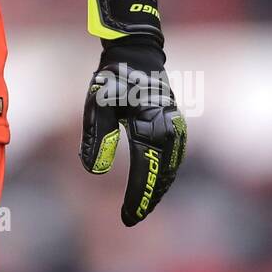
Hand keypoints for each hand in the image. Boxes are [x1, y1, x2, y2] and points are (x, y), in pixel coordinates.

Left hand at [79, 0, 186, 225]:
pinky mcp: (175, 124)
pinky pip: (172, 157)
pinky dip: (164, 173)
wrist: (137, 53)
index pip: (146, 172)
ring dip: (157, 188)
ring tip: (141, 205)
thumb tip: (96, 172)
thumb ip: (98, 138)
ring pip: (170, 168)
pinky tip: (153, 183)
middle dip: (148, 199)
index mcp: (150, 125)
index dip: (137, 199)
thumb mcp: (98, 105)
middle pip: (162, 175)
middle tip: (131, 218)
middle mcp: (169, 129)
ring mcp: (176, 127)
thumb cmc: (114, 77)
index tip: (127, 218)